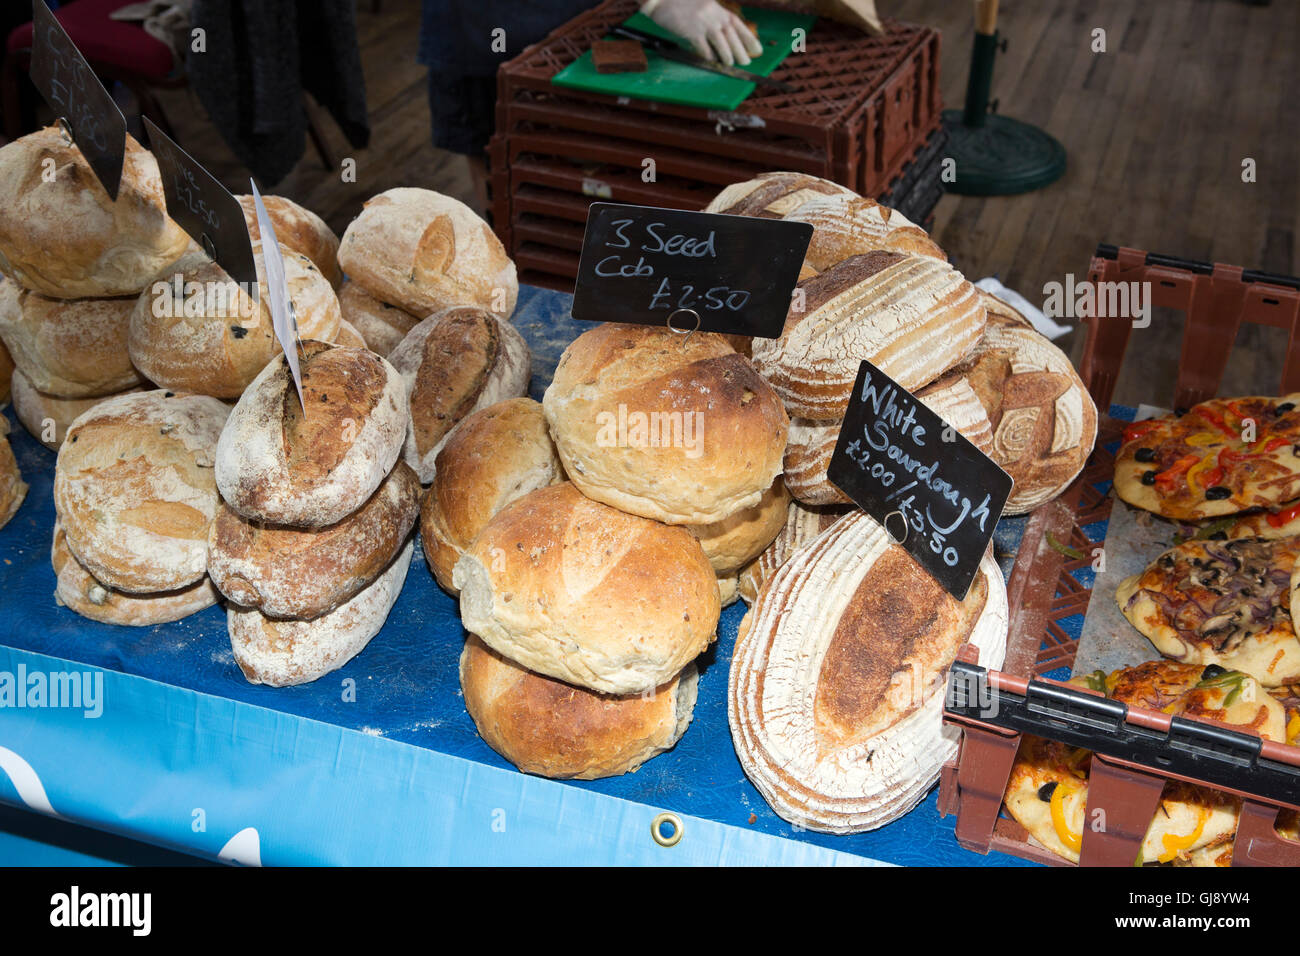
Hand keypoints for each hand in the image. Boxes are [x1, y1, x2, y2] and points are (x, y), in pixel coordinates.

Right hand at [641, 0, 764, 65]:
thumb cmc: (680, 3)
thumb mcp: (703, 5)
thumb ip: (714, 17)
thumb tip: (724, 35)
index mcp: (717, 8)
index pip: (738, 24)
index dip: (749, 37)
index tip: (757, 49)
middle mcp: (714, 15)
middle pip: (732, 36)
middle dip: (741, 51)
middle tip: (746, 62)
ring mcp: (703, 23)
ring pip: (721, 44)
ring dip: (727, 56)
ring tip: (730, 64)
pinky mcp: (691, 31)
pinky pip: (704, 48)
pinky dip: (709, 56)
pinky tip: (711, 61)